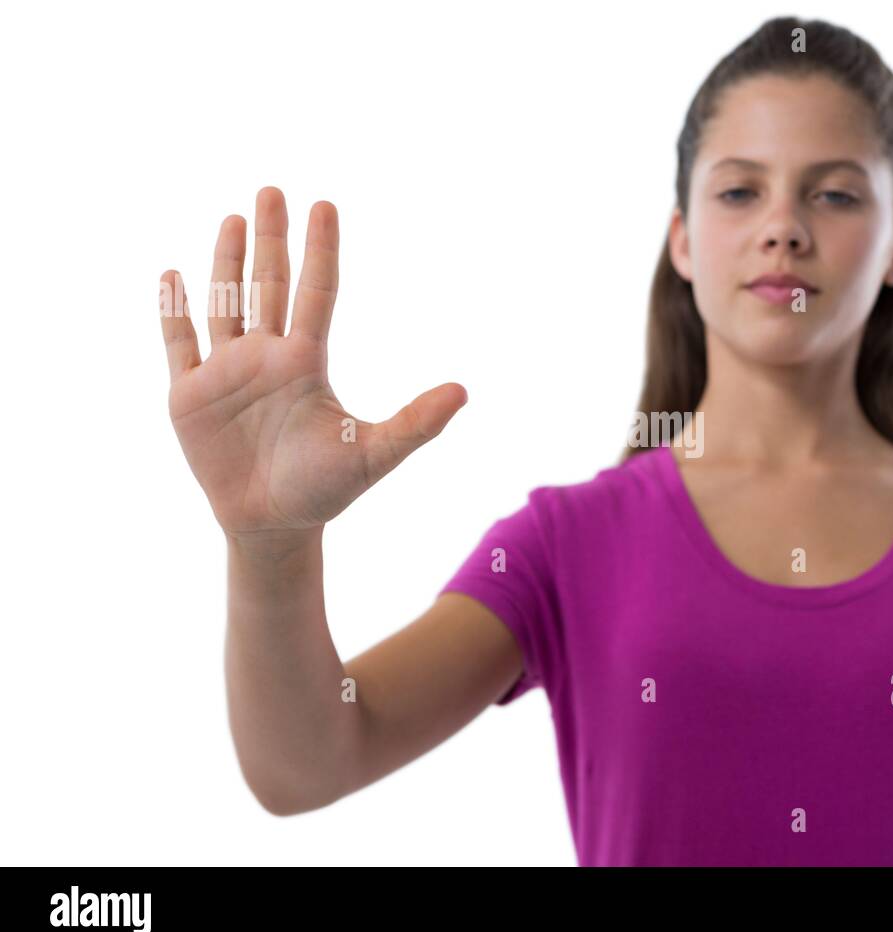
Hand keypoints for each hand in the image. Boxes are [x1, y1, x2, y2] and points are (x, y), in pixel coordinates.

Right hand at [159, 187, 465, 540]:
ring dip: (227, 262)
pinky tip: (171, 275)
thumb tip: (464, 391)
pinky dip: (173, 311)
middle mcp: (267, 356)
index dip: (320, 250)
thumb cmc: (326, 488)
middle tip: (272, 189)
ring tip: (235, 218)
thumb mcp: (374, 453)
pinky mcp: (189, 395)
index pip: (317, 292)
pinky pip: (178, 343)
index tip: (325, 204)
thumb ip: (416, 423)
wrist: (274, 526)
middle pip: (268, 285)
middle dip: (270, 238)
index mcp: (307, 361)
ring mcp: (226, 372)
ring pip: (225, 303)